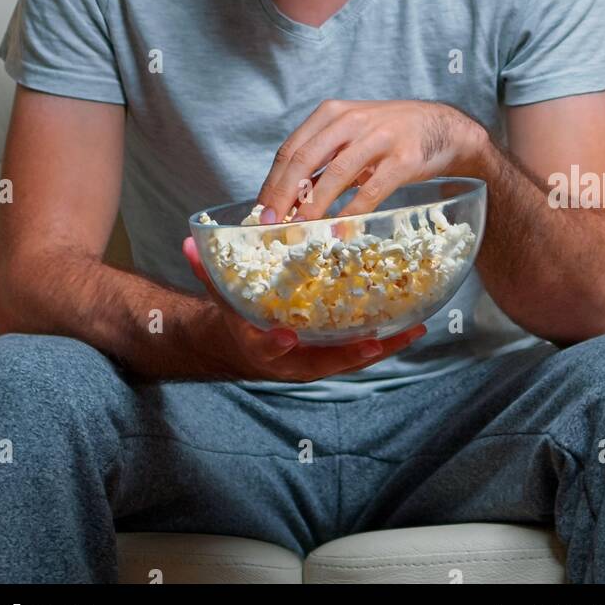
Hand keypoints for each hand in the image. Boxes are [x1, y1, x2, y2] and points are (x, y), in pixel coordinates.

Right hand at [182, 235, 425, 383]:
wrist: (246, 345)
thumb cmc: (236, 318)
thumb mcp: (220, 296)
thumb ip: (208, 271)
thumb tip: (190, 243)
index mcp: (262, 347)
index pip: (267, 348)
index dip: (276, 344)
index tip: (286, 335)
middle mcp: (294, 360)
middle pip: (323, 361)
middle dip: (349, 354)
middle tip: (374, 343)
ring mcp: (318, 358)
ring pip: (352, 358)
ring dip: (382, 347)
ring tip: (413, 331)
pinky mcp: (335, 351)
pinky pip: (363, 348)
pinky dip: (388, 339)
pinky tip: (415, 325)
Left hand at [255, 98, 485, 222]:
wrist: (442, 127)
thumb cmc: (388, 134)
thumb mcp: (350, 134)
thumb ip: (321, 159)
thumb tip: (285, 199)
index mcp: (332, 113)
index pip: (292, 149)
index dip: (272, 182)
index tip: (260, 210)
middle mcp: (351, 120)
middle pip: (306, 159)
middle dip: (283, 195)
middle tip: (271, 223)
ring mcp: (378, 138)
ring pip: (335, 174)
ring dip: (313, 205)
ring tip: (298, 229)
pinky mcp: (403, 159)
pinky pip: (371, 190)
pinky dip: (351, 213)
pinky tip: (338, 229)